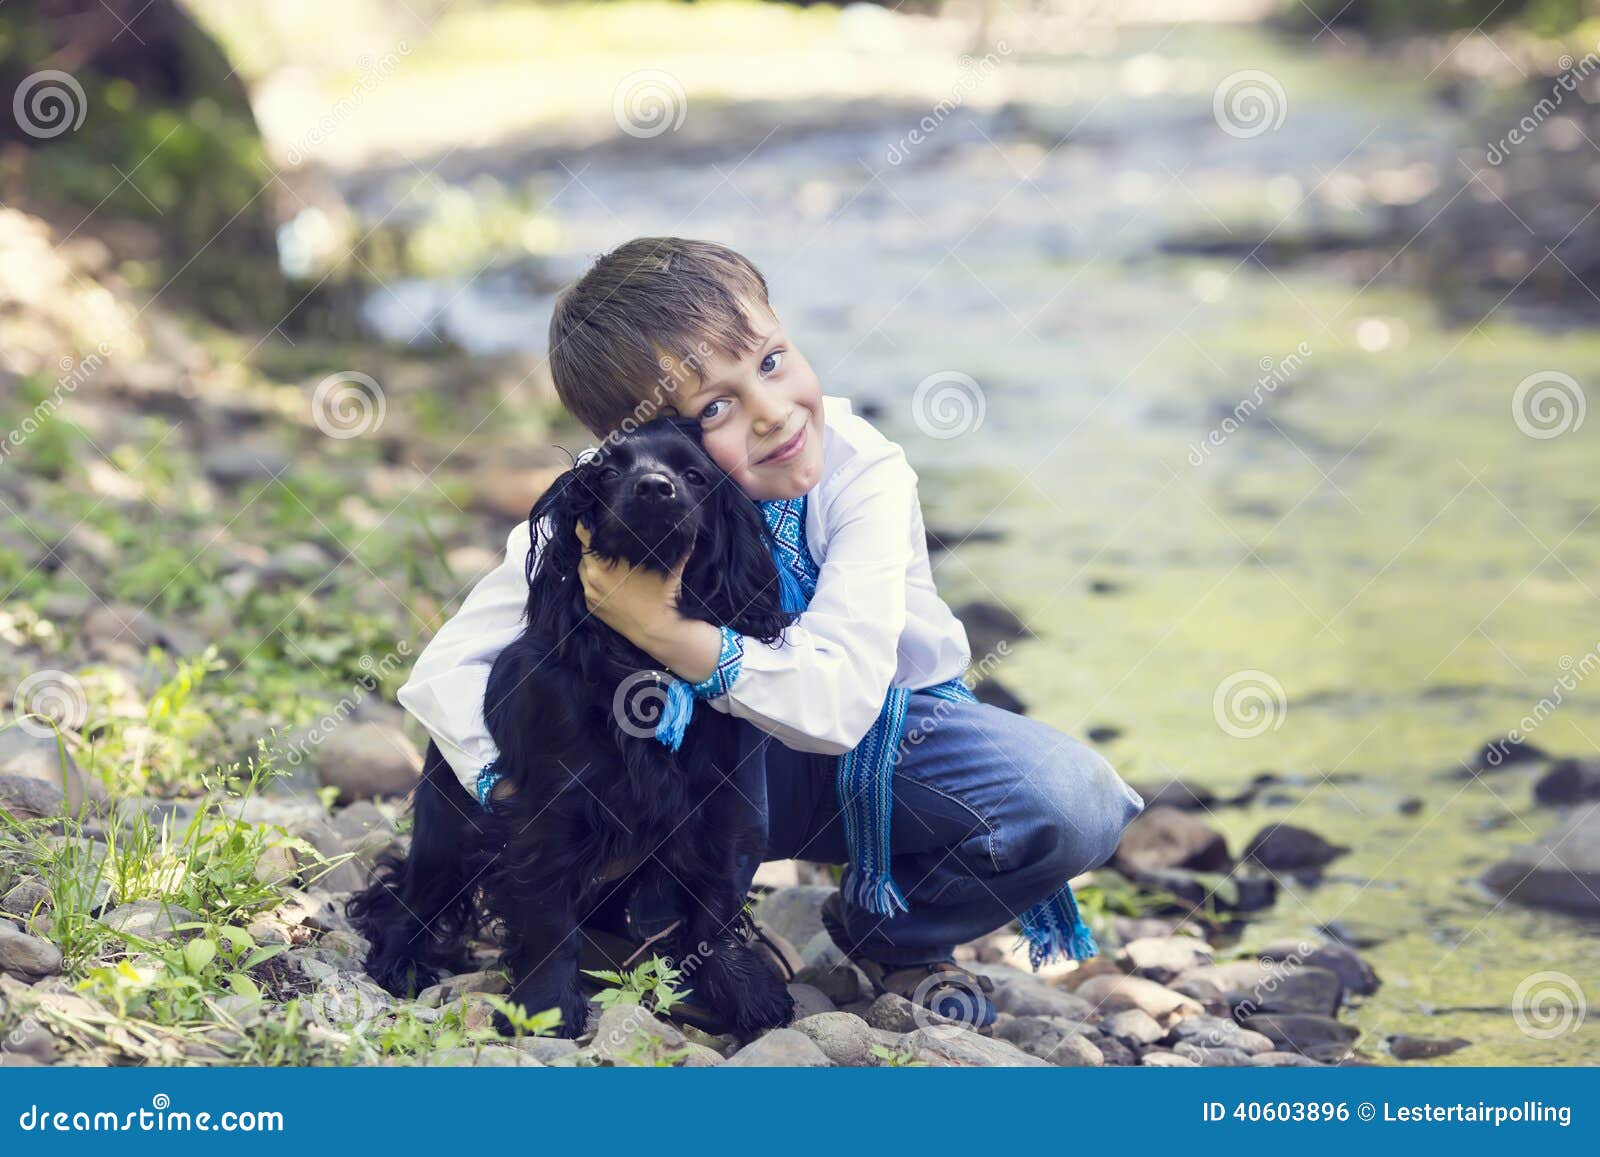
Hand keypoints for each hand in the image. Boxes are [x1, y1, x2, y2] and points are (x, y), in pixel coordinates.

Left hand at [573, 522, 723, 683]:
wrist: (658, 630)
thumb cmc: (663, 594)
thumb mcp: (669, 563)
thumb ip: (676, 539)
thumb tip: (685, 518)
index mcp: (603, 563)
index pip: (584, 533)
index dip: (589, 524)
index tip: (596, 519)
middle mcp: (592, 576)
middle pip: (584, 550)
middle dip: (595, 544)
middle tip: (608, 540)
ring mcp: (590, 593)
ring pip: (584, 568)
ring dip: (593, 562)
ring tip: (609, 560)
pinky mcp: (591, 606)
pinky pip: (587, 585)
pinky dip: (595, 580)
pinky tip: (610, 579)